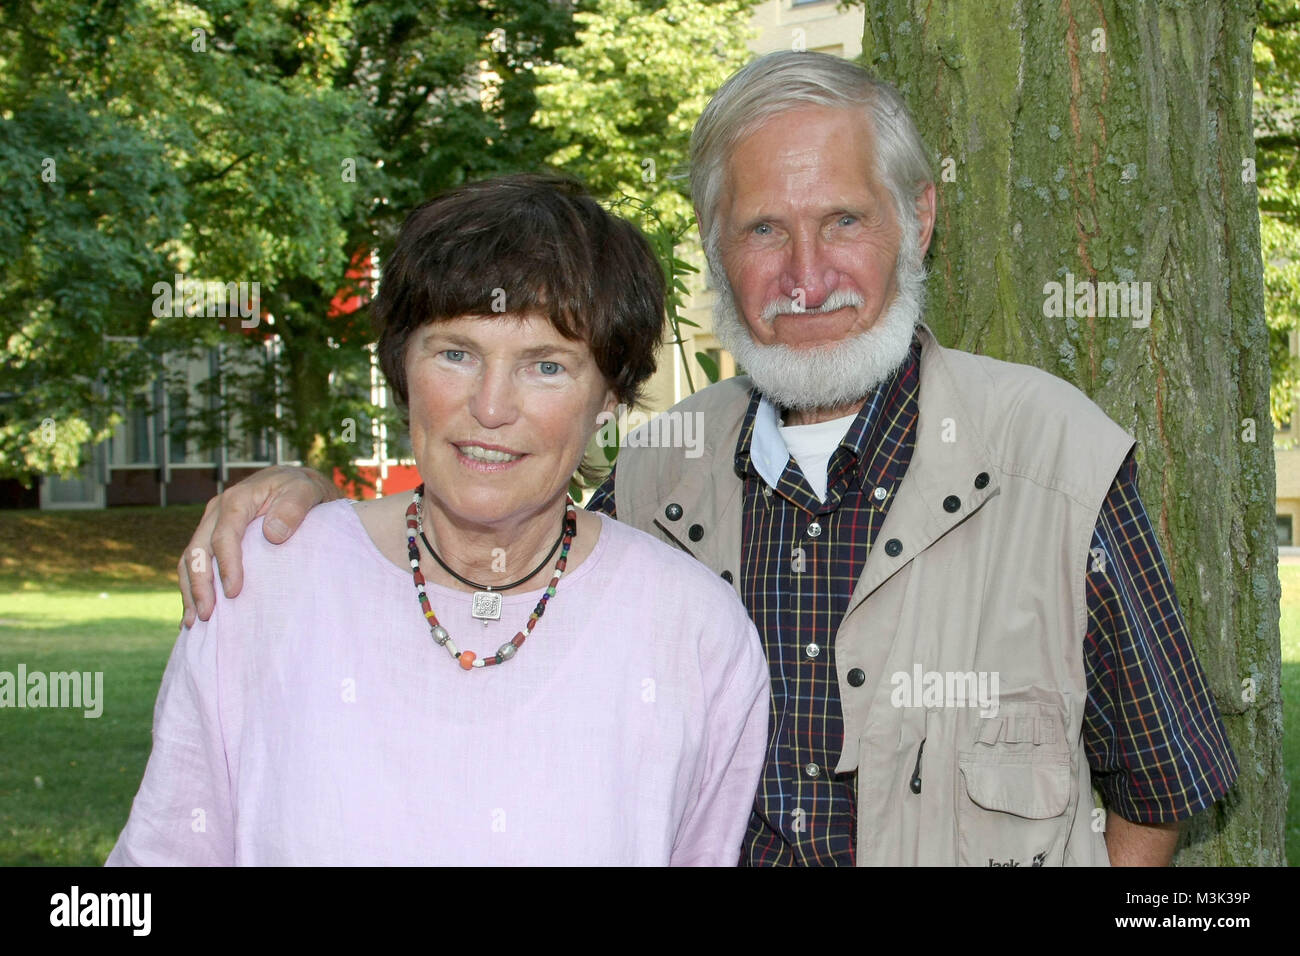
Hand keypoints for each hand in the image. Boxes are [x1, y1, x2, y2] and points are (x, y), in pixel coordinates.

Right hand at [179, 465, 339, 626]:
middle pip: (198, 551)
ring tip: (194, 621)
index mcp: (237, 500)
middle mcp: (217, 512)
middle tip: (206, 616)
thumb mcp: (305, 491)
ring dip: (191, 590)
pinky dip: (192, 587)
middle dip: (199, 585)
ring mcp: (211, 525)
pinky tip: (193, 612)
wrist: (294, 483)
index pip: (225, 535)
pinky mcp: (212, 537)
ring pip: (190, 560)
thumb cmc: (302, 489)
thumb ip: (293, 508)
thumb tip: (273, 535)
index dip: (226, 565)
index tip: (233, 592)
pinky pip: (195, 563)